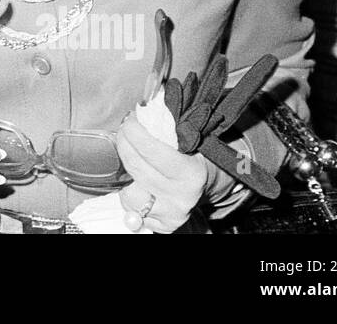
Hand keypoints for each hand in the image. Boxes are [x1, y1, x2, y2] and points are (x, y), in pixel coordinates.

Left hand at [116, 114, 211, 233]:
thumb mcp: (192, 139)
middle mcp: (180, 198)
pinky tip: (136, 180)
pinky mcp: (161, 227)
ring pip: (129, 193)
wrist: (212, 186)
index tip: (129, 119)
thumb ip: (168, 127)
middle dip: (124, 143)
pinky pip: (131, 210)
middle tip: (124, 130)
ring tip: (130, 158)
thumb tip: (143, 109)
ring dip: (125, 174)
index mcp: (191, 175)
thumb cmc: (199, 158)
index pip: (151, 150)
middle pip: (137, 168)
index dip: (135, 132)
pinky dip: (130, 194)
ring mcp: (170, 215)